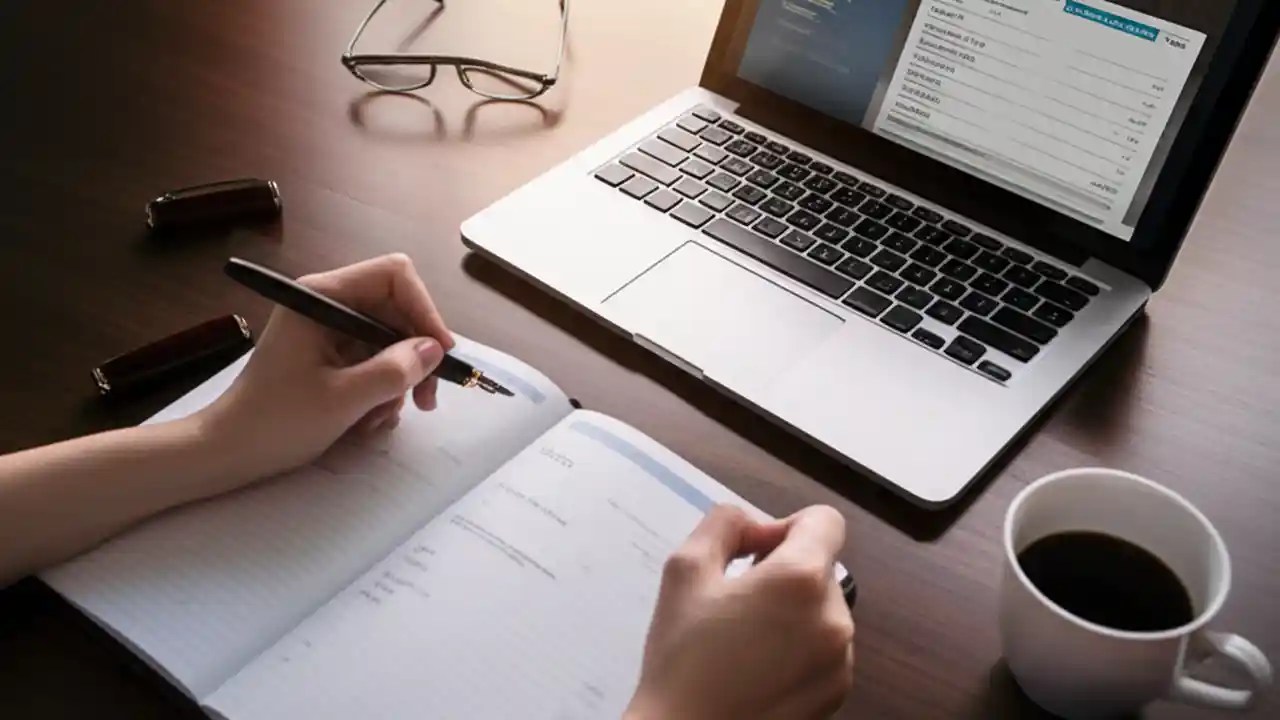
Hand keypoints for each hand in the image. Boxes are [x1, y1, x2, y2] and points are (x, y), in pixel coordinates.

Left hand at [201, 254, 454, 484]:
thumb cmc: (275, 422)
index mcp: (321, 297)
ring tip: (378, 420)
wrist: (228, 453)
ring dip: (397, 382)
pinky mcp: (330, 357)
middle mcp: (327, 305)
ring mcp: (329, 331)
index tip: (438, 353)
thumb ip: (392, 371)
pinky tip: (366, 421)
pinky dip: (381, 391)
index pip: (393, 276)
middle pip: (396, 311)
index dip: (424, 309)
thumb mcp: (342, 399)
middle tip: (424, 401)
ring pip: (390, 342)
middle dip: (414, 356)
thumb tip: (434, 351)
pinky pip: (375, 363)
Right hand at [626, 505, 853, 719]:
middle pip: (821, 566)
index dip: (786, 525)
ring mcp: (842, 661)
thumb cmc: (682, 658)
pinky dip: (800, 648)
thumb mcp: (684, 571)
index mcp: (800, 580)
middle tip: (735, 600)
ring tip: (744, 639)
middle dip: (783, 571)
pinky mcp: (838, 694)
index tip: (752, 554)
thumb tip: (753, 525)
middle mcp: (835, 618)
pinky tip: (758, 668)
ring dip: (793, 611)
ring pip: (824, 609)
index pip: (826, 521)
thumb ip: (723, 524)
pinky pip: (826, 649)